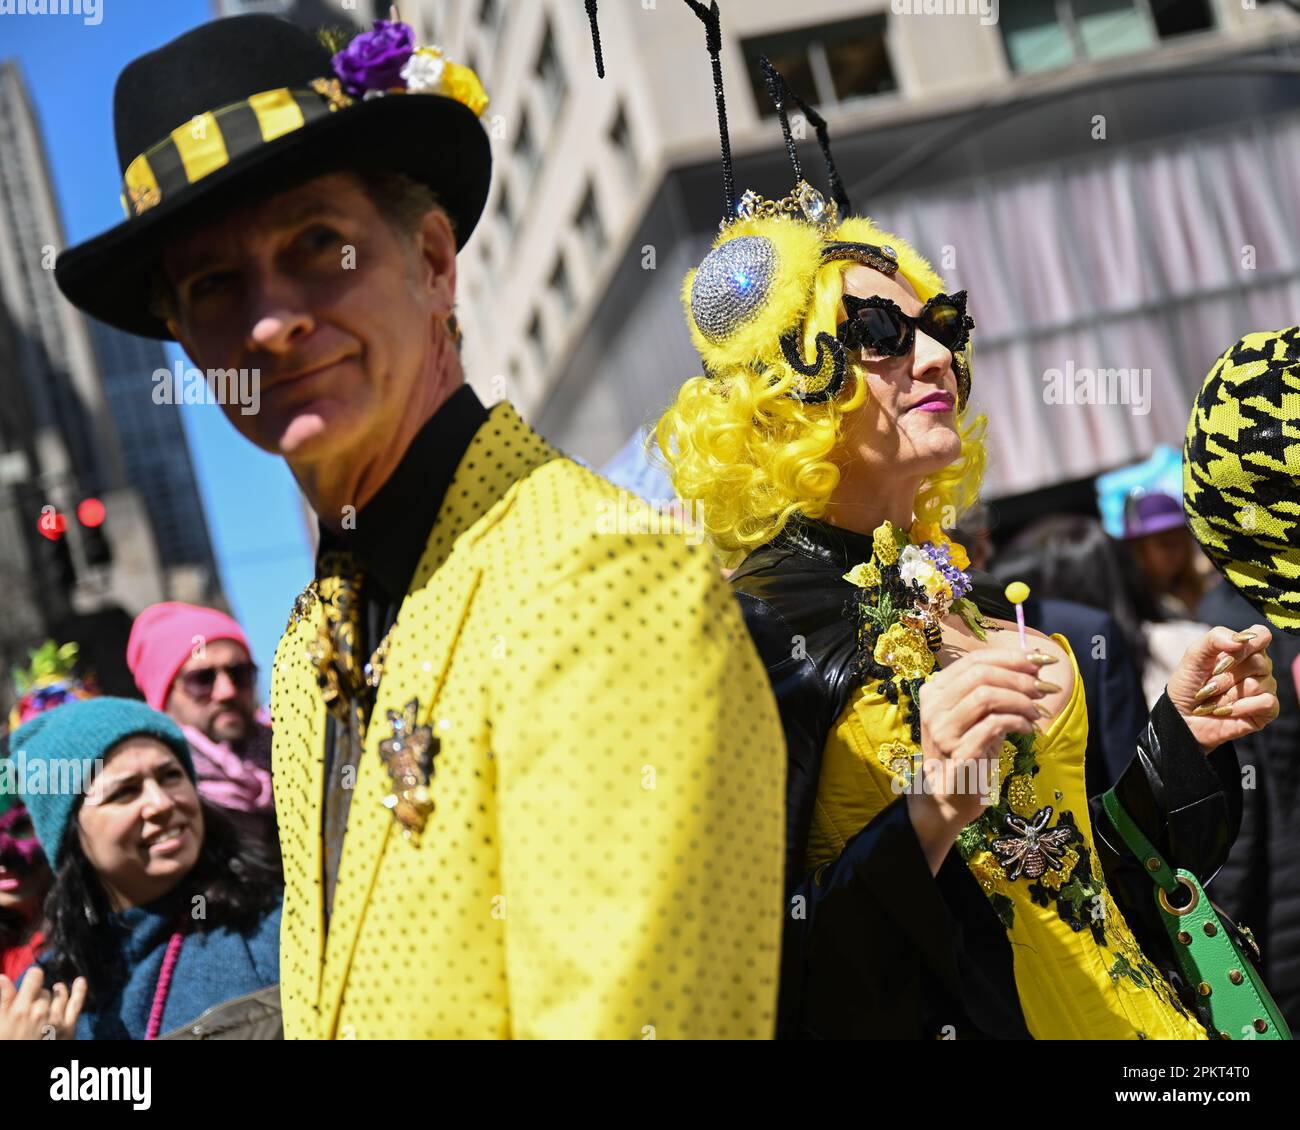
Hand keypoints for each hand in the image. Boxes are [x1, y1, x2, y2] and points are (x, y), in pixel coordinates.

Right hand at [0, 967, 86, 1040]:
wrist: (25, 1068)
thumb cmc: (7, 1042)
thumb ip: (3, 999)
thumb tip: (2, 977)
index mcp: (21, 1009)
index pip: (35, 977)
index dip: (32, 977)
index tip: (31, 979)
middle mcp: (41, 1011)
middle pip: (44, 990)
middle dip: (38, 994)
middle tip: (31, 1002)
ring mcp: (56, 1019)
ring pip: (58, 995)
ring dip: (56, 992)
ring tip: (56, 989)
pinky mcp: (68, 1027)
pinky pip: (76, 1004)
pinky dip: (79, 991)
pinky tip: (80, 981)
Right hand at [908, 648, 1050, 871]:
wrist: (948, 797)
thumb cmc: (967, 751)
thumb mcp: (977, 716)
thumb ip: (995, 690)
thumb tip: (1033, 664)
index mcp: (935, 690)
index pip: (974, 661)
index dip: (1010, 657)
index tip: (1041, 661)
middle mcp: (933, 707)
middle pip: (981, 675)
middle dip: (1019, 678)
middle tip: (1044, 688)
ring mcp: (943, 731)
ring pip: (986, 696)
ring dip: (1021, 700)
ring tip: (1037, 712)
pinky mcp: (959, 753)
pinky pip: (994, 725)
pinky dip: (1018, 722)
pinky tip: (1029, 729)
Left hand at [1165, 624, 1278, 754]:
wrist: (1181, 716)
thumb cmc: (1188, 684)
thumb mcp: (1194, 655)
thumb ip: (1215, 638)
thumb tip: (1241, 639)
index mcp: (1243, 650)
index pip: (1261, 635)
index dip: (1248, 643)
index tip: (1227, 654)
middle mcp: (1257, 668)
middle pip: (1259, 661)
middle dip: (1226, 675)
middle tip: (1209, 685)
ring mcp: (1264, 689)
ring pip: (1259, 684)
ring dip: (1227, 694)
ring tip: (1213, 701)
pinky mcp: (1266, 710)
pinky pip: (1267, 702)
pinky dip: (1242, 707)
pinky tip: (1225, 711)